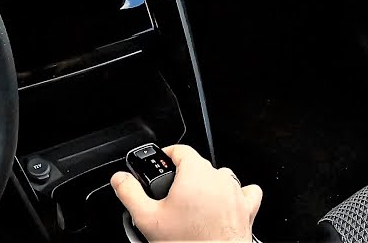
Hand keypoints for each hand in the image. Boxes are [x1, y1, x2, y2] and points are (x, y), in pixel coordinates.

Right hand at [111, 144, 261, 242]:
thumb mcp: (147, 218)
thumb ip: (129, 193)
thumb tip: (120, 179)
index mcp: (194, 173)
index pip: (179, 149)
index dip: (166, 155)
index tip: (158, 165)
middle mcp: (218, 178)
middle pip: (197, 164)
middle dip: (182, 176)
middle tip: (168, 196)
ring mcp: (235, 192)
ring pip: (219, 177)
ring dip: (206, 185)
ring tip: (192, 206)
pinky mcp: (247, 208)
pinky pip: (245, 191)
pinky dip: (234, 195)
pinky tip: (224, 204)